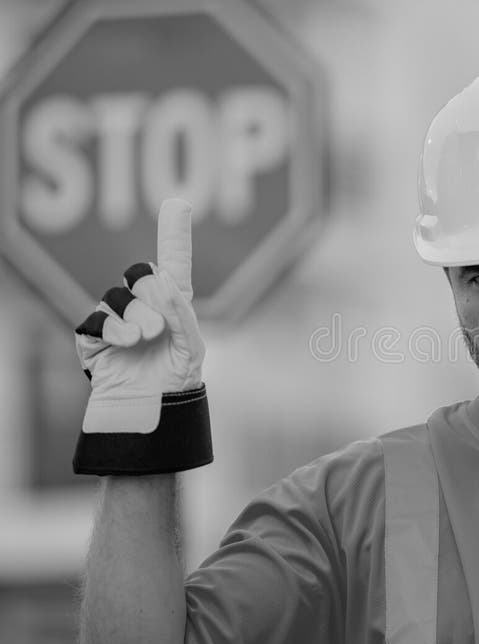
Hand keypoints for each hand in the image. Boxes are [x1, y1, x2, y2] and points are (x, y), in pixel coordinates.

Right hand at [75, 198, 204, 433]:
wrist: (152, 413)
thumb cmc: (176, 381)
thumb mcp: (193, 348)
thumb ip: (182, 314)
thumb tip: (161, 283)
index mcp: (173, 303)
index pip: (173, 260)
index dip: (175, 231)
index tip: (179, 202)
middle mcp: (143, 305)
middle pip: (139, 272)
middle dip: (151, 292)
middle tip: (160, 325)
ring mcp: (116, 320)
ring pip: (116, 296)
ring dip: (135, 315)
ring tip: (145, 338)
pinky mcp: (92, 338)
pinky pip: (94, 319)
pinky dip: (111, 328)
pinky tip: (126, 342)